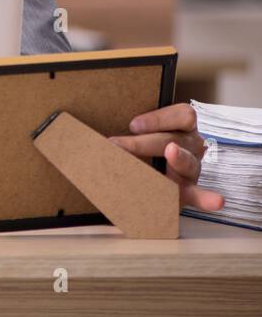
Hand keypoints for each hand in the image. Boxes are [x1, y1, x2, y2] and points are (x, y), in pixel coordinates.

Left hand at [108, 103, 225, 211]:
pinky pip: (199, 195)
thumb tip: (100, 132)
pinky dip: (207, 198)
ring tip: (171, 153)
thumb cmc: (140, 147)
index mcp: (182, 127)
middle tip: (116, 146)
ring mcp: (191, 169)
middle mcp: (190, 146)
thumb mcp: (139, 133)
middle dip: (144, 143)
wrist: (142, 176)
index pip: (183, 115)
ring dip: (178, 159)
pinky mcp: (188, 192)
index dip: (160, 118)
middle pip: (175, 139)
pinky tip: (215, 201)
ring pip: (189, 163)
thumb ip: (130, 130)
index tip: (133, 125)